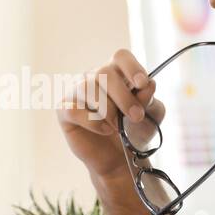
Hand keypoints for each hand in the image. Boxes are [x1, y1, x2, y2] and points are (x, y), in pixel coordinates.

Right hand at [57, 48, 165, 180]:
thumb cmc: (134, 131)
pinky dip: (93, 122)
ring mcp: (77, 92)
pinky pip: (74, 109)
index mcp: (117, 73)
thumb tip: (148, 85)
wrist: (119, 158)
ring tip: (117, 126)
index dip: (131, 67)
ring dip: (107, 109)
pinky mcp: (64, 110)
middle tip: (136, 116)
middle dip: (123, 96)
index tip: (142, 84)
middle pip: (104, 72)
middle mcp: (94, 77)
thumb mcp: (150, 117)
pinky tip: (105, 130)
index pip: (121, 57)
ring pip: (87, 87)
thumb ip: (150, 100)